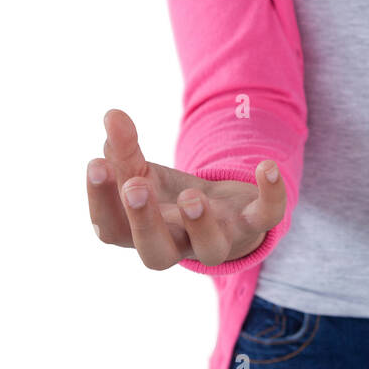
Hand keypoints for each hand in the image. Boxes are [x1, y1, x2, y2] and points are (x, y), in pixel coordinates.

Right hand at [86, 108, 286, 268]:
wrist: (223, 211)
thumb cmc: (170, 196)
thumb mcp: (143, 170)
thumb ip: (124, 148)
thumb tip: (112, 115)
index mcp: (141, 233)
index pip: (111, 229)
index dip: (101, 201)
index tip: (96, 164)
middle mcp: (178, 244)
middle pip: (156, 254)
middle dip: (144, 222)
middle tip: (135, 187)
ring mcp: (218, 237)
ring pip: (210, 249)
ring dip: (200, 223)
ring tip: (192, 195)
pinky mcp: (252, 223)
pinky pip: (266, 217)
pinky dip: (271, 194)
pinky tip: (267, 166)